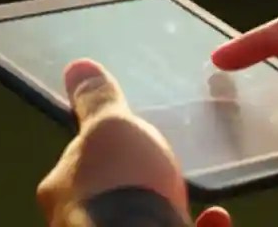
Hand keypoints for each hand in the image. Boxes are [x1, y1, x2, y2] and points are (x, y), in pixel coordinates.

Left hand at [37, 59, 231, 226]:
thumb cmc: (120, 184)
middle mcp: (76, 221)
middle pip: (106, 195)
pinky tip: (216, 217)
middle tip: (159, 168)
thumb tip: (76, 66)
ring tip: (187, 192)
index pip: (74, 165)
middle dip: (130, 183)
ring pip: (136, 219)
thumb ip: (97, 101)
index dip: (100, 150)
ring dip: (161, 206)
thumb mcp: (110, 127)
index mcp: (61, 191)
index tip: (125, 141)